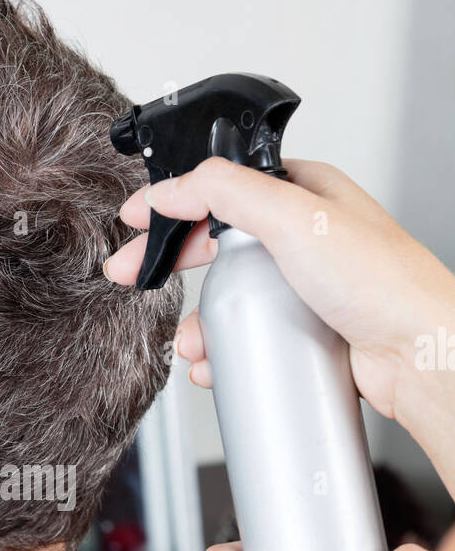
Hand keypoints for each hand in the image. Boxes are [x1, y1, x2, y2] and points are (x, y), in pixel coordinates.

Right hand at [106, 158, 454, 496]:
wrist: (420, 353)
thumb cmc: (381, 282)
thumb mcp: (294, 217)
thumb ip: (225, 192)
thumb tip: (171, 187)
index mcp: (304, 193)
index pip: (221, 187)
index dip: (172, 203)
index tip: (134, 220)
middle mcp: (305, 236)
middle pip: (217, 243)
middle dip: (170, 263)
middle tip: (131, 277)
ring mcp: (306, 285)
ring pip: (230, 296)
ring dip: (198, 320)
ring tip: (190, 343)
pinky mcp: (309, 329)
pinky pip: (251, 333)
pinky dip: (224, 349)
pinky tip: (215, 364)